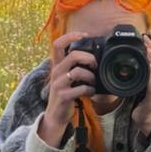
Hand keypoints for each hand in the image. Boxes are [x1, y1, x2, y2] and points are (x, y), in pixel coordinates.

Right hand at [37, 31, 97, 146]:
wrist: (56, 116)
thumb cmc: (65, 94)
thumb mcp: (67, 78)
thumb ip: (75, 67)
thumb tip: (94, 59)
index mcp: (57, 66)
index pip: (57, 44)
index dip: (70, 36)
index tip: (83, 34)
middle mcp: (56, 72)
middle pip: (73, 55)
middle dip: (88, 58)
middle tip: (95, 65)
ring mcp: (58, 84)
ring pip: (78, 72)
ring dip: (91, 77)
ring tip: (93, 82)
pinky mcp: (63, 96)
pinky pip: (81, 88)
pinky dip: (90, 90)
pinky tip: (90, 93)